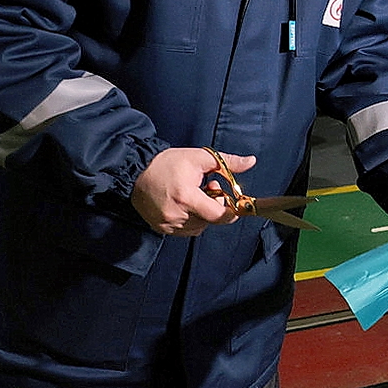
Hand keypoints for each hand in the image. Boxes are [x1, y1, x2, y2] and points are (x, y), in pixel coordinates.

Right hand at [131, 147, 247, 235]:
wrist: (135, 172)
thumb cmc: (168, 163)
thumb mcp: (199, 157)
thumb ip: (228, 162)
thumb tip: (251, 161)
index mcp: (186, 197)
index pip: (218, 215)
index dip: (230, 211)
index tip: (232, 202)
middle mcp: (176, 214)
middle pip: (210, 220)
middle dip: (215, 206)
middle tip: (209, 188)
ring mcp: (167, 224)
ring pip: (199, 226)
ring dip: (203, 214)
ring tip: (194, 195)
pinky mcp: (161, 228)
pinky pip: (185, 230)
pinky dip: (191, 219)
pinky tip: (185, 204)